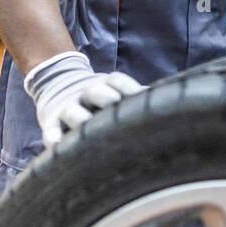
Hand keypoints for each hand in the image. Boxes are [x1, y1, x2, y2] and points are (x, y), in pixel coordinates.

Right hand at [23, 51, 144, 144]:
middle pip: (96, 92)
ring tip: (89, 129)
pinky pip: (50, 131)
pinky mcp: (50, 124)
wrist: (57, 88)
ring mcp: (68, 109)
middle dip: (107, 98)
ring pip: (73, 113)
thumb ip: (138, 100)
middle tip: (117, 107)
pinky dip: (53, 138)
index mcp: (105, 85)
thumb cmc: (99, 100)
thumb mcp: (115, 93)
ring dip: (81, 119)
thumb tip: (175, 103)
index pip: (118, 81)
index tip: (142, 97)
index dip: (129, 88)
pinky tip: (58, 145)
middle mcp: (86, 94)